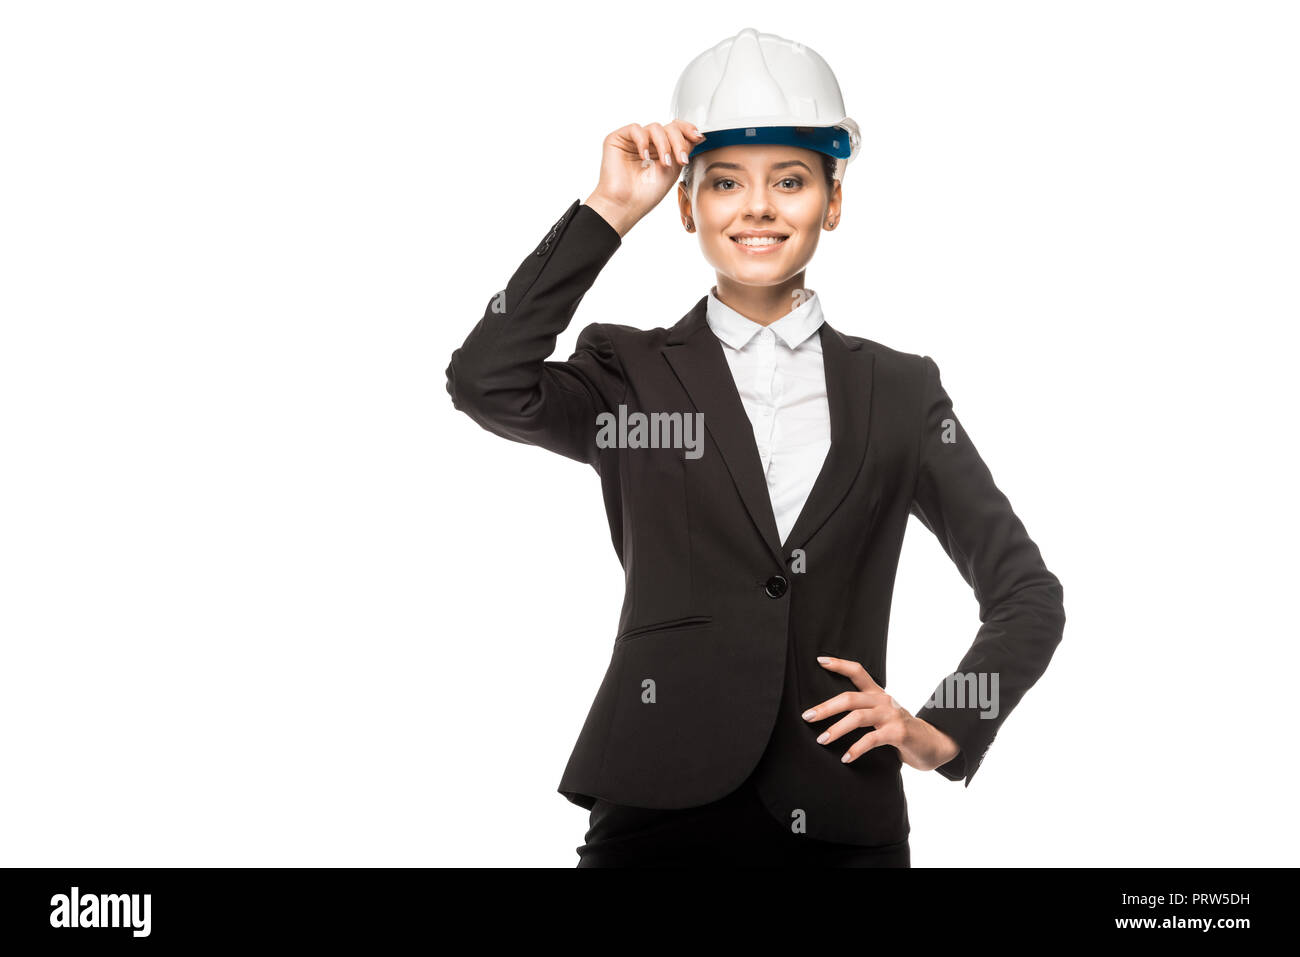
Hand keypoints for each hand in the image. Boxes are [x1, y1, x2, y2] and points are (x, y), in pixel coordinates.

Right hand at [583, 120, 704, 236]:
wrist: (626, 205)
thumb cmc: (647, 194)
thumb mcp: (675, 169)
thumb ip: (684, 149)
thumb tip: (698, 135)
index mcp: (661, 149)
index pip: (676, 130)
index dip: (687, 129)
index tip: (698, 137)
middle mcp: (648, 143)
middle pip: (669, 127)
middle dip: (678, 142)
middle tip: (681, 159)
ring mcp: (633, 140)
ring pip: (655, 127)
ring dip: (664, 145)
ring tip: (664, 163)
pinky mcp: (618, 139)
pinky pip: (635, 129)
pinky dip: (643, 141)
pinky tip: (644, 157)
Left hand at [802, 656, 961, 770]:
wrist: (933, 744)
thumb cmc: (900, 731)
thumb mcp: (882, 716)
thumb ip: (863, 712)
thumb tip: (828, 716)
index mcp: (878, 694)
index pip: (858, 672)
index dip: (839, 664)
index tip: (820, 660)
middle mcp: (883, 701)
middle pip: (850, 698)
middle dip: (826, 707)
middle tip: (807, 717)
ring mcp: (891, 716)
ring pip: (857, 717)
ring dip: (836, 729)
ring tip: (822, 740)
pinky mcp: (898, 732)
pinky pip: (871, 739)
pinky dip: (856, 749)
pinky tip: (846, 758)